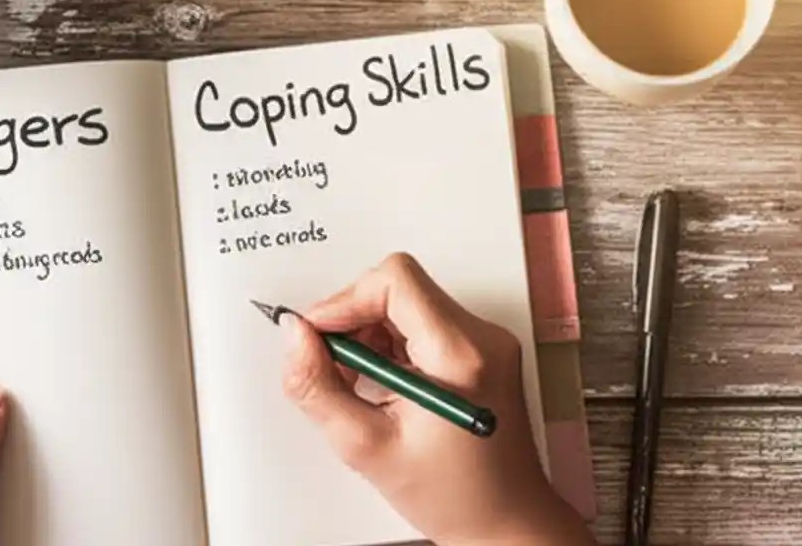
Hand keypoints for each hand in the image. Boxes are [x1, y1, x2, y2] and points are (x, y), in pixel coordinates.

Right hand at [282, 253, 593, 545]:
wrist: (506, 522)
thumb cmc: (455, 497)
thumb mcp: (367, 446)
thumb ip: (318, 387)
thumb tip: (295, 338)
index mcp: (460, 356)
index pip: (395, 280)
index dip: (344, 300)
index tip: (318, 334)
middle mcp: (482, 338)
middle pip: (398, 288)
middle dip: (353, 321)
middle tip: (333, 366)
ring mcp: (486, 342)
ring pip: (407, 303)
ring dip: (369, 334)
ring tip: (360, 386)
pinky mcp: (481, 351)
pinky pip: (423, 323)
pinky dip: (390, 345)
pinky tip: (383, 387)